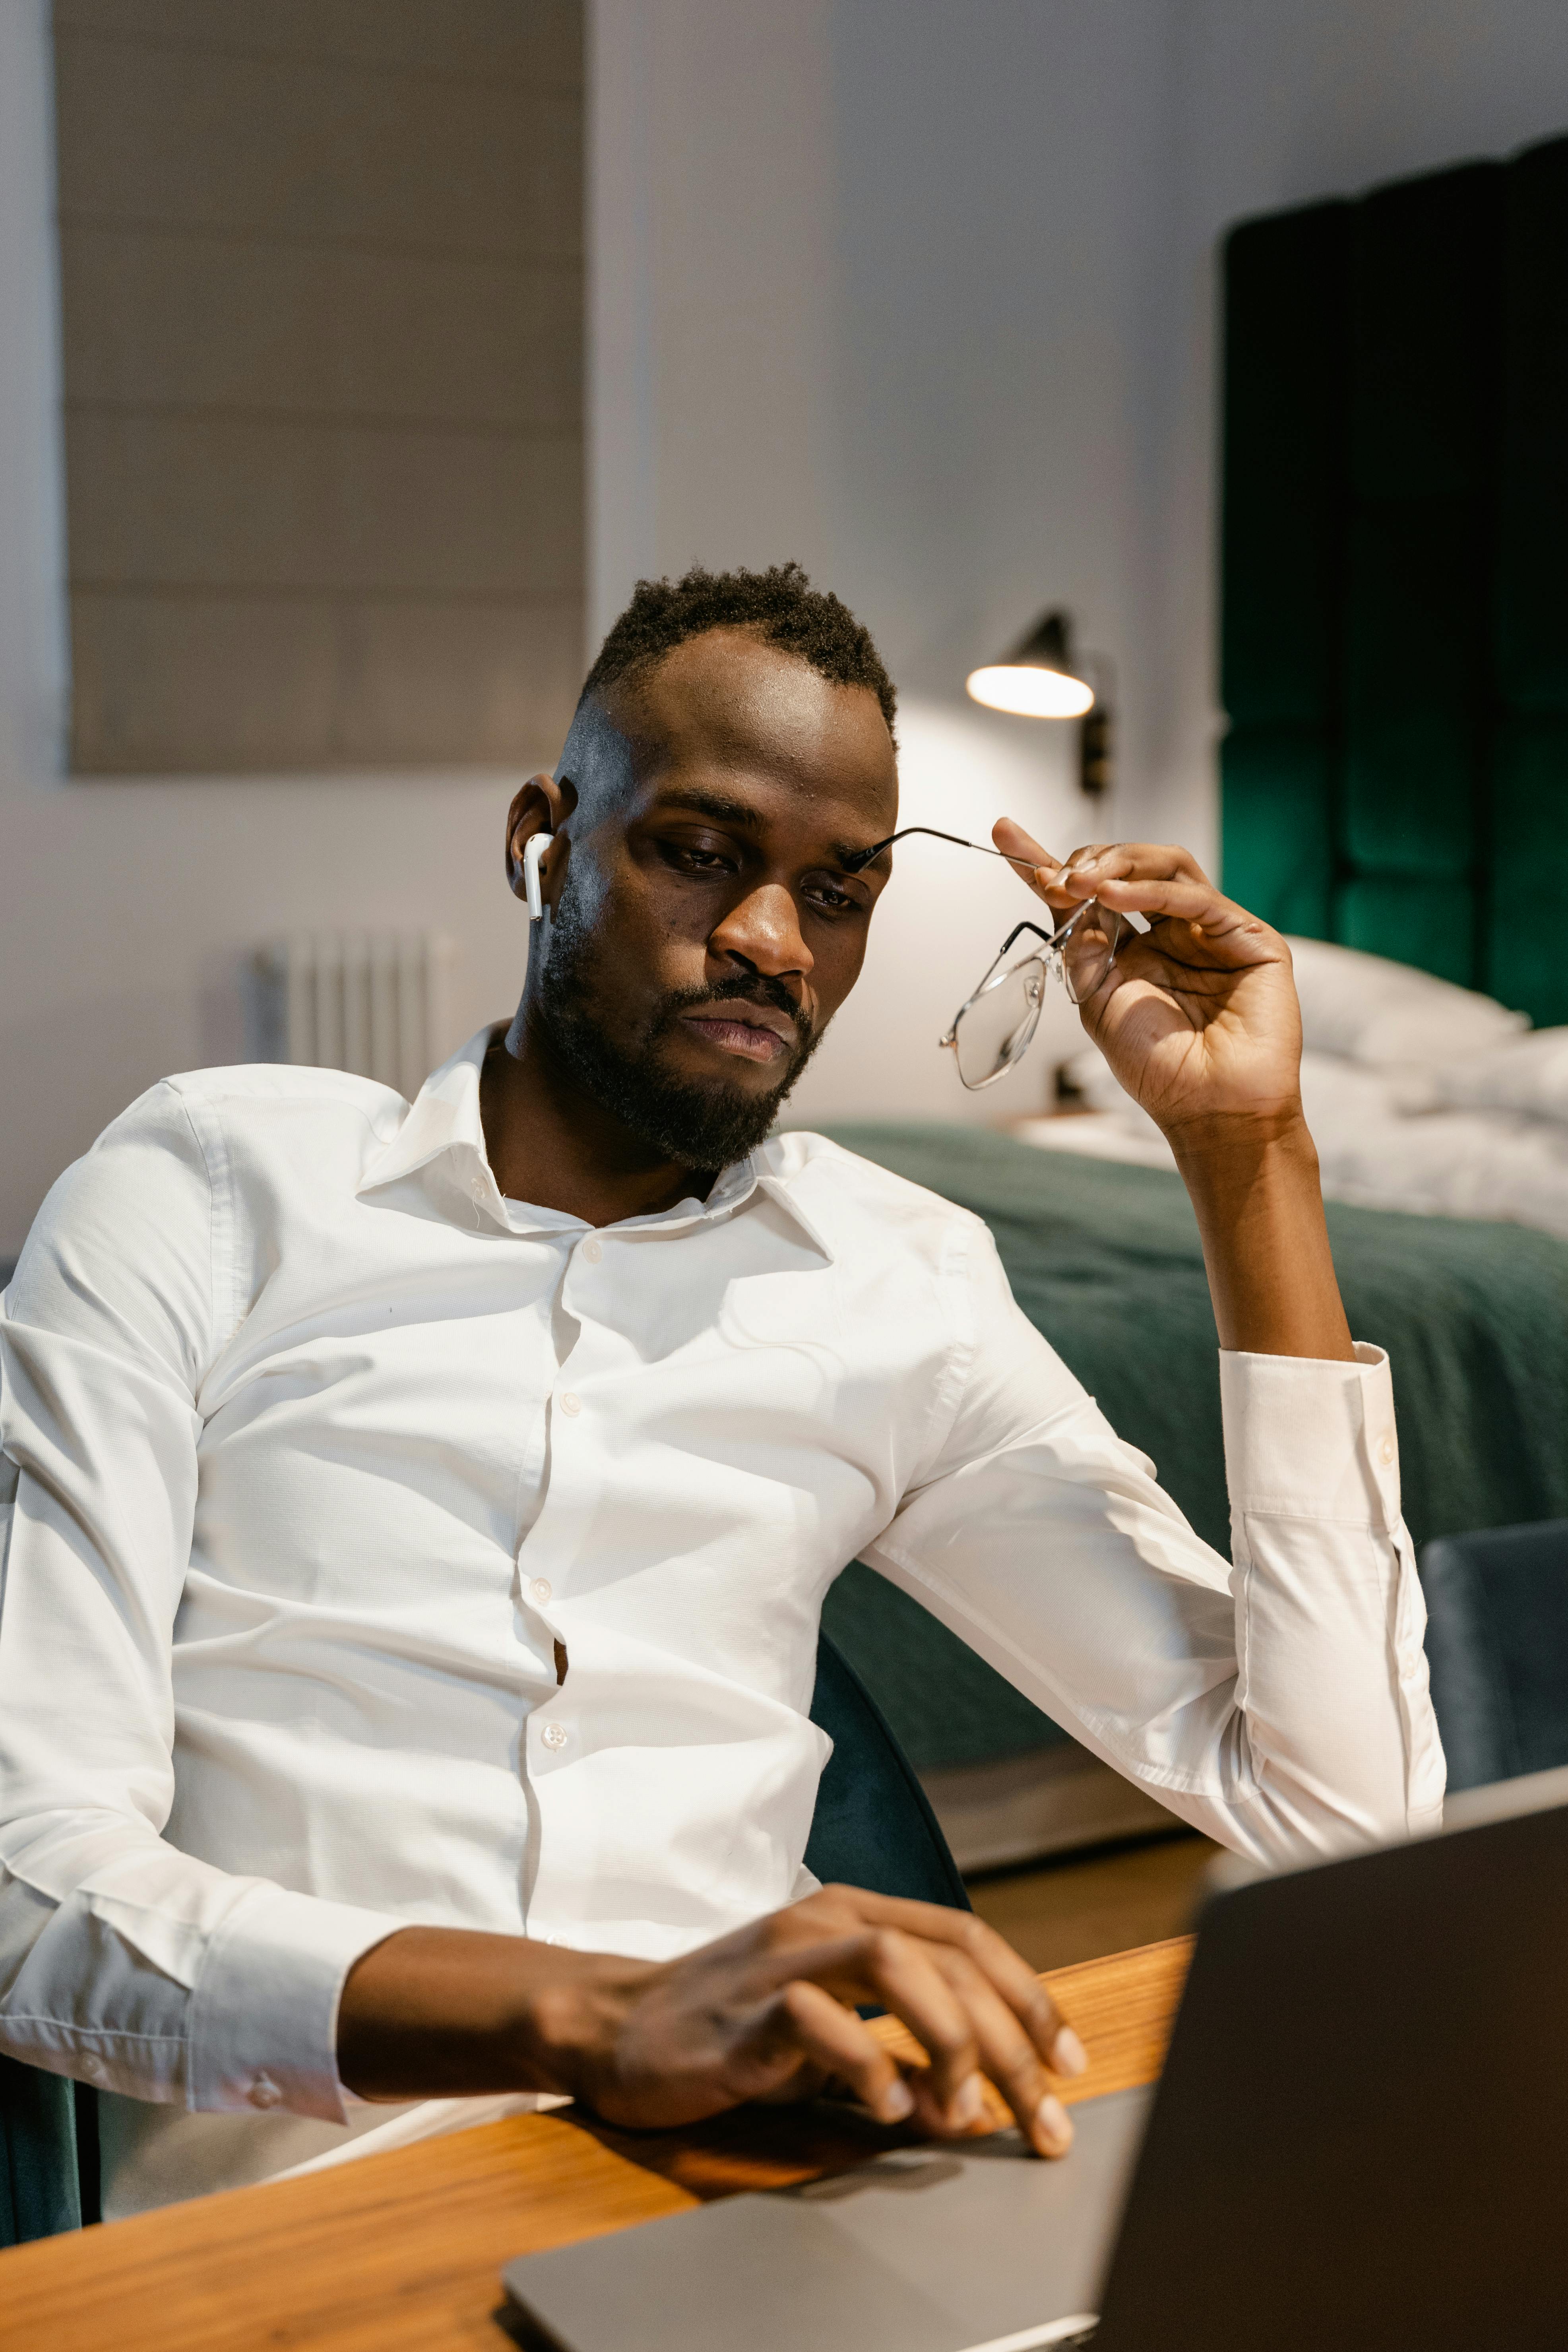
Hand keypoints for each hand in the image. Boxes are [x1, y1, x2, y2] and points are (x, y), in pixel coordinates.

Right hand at [548, 1885, 1086, 2156]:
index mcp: (852, 1912)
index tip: (1068, 2063)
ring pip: (893, 1963)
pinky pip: (818, 2022)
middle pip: (946, 1959)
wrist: (617, 2026)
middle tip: (1042, 2116)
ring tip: (963, 2109)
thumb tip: (980, 2101)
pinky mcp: (743, 2012)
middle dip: (1010, 2042)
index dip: (1028, 1997)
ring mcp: (782, 1960)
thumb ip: (898, 2045)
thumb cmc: (731, 2026)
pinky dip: (866, 2066)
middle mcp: (823, 1919)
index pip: (965, 1938)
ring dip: (948, 2039)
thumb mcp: (829, 2026)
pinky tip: (886, 2107)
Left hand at [992, 822, 1302, 1148]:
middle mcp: (1175, 933)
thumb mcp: (1096, 998)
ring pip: (1168, 866)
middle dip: (1088, 862)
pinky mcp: (1249, 938)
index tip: (1006, 834)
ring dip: (1119, 864)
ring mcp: (1213, 932)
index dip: (1050, 863)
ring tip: (1083, 880)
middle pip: (1130, 868)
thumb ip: (1080, 944)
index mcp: (1137, 950)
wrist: (1207, 1109)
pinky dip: (1152, 891)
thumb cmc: (1157, 1066)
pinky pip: (1197, 898)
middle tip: (1055, 874)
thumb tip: (1057, 890)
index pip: (1091, 893)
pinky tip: (1116, 896)